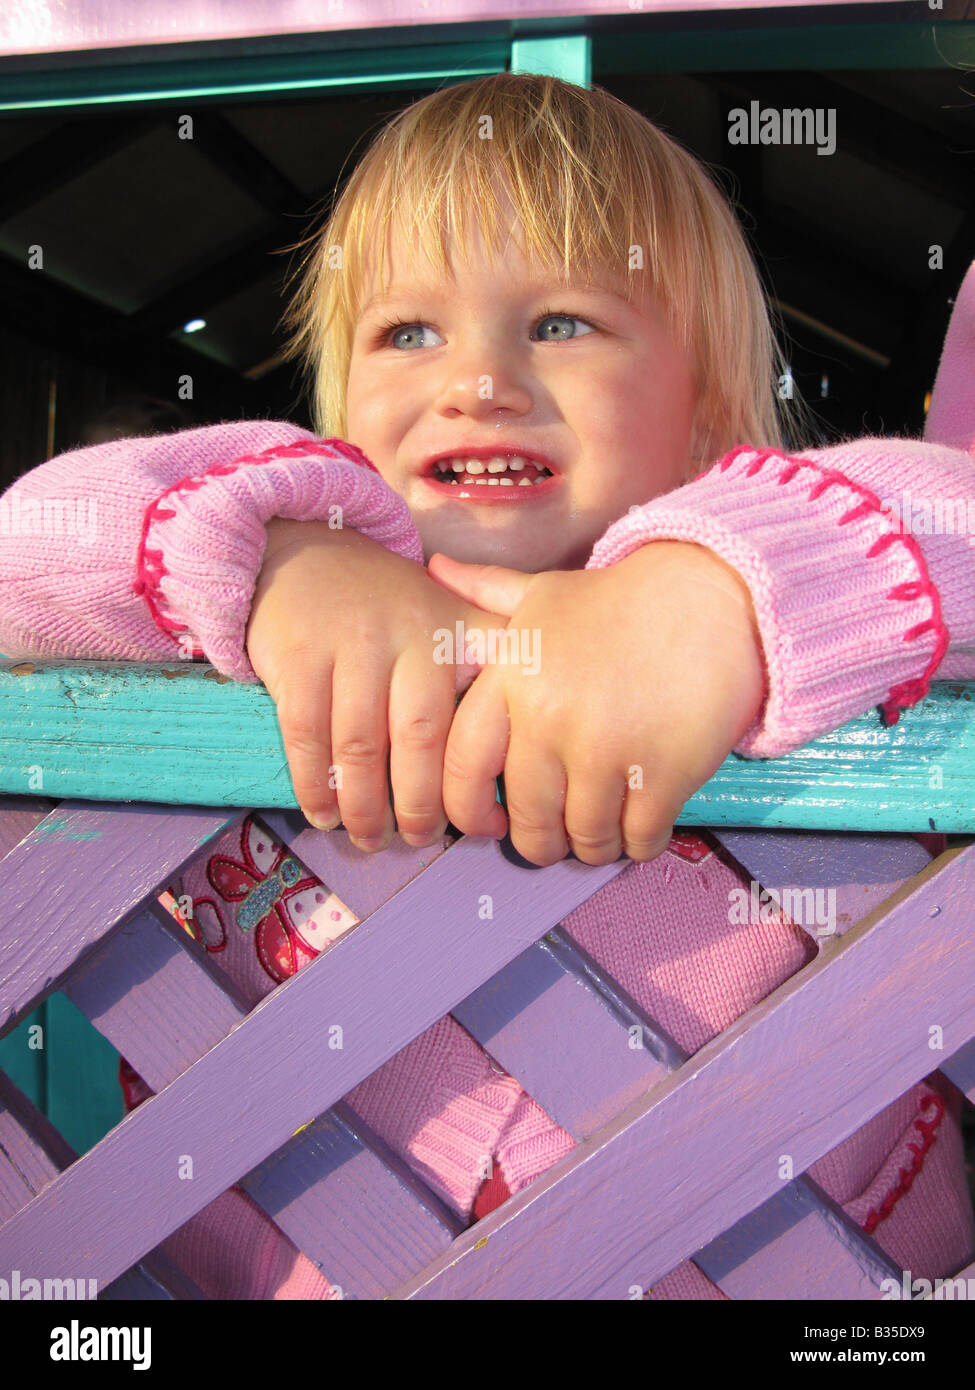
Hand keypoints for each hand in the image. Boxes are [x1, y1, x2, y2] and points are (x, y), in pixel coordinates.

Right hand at [246, 520, 507, 851]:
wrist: (310, 552)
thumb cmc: (392, 604)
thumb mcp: (454, 615)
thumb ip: (498, 658)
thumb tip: (543, 734)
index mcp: (452, 636)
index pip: (472, 722)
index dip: (481, 782)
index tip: (487, 825)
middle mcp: (406, 637)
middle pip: (418, 742)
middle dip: (419, 806)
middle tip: (419, 842)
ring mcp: (349, 647)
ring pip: (360, 748)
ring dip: (365, 808)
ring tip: (372, 839)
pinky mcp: (299, 657)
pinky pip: (308, 737)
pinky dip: (316, 786)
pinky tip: (325, 814)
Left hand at [427, 542, 766, 866]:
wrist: (714, 597)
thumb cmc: (623, 600)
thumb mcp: (545, 592)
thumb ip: (487, 591)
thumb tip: (436, 569)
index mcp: (511, 679)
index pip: (462, 769)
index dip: (470, 811)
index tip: (491, 824)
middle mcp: (549, 719)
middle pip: (529, 819)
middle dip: (541, 842)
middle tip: (555, 840)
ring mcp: (606, 749)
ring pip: (584, 836)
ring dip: (593, 847)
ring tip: (600, 837)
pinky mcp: (662, 773)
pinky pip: (637, 837)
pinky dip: (638, 844)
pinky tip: (641, 831)